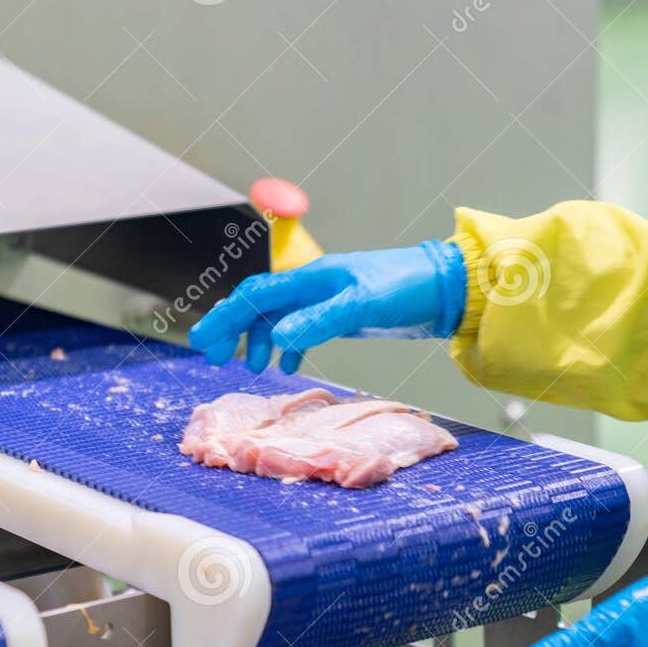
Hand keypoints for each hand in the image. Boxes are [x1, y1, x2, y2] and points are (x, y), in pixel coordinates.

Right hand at [188, 241, 466, 373]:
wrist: (443, 286)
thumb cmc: (405, 289)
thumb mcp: (362, 306)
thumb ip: (320, 321)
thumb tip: (278, 340)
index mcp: (310, 279)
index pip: (256, 296)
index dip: (226, 318)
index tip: (203, 341)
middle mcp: (312, 285)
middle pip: (259, 304)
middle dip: (233, 329)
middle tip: (215, 357)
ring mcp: (326, 298)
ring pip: (279, 317)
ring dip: (259, 340)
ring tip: (251, 367)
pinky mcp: (341, 312)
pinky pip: (302, 326)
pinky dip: (289, 345)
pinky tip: (289, 365)